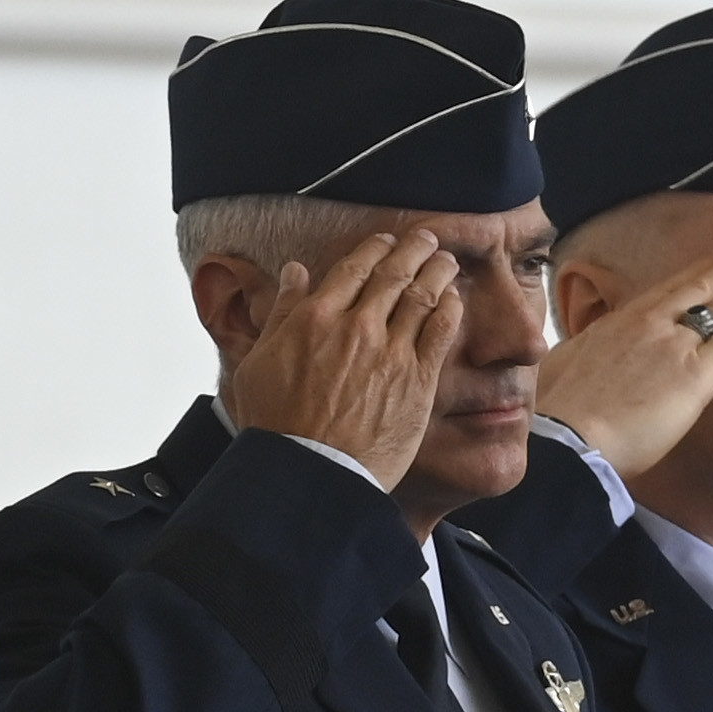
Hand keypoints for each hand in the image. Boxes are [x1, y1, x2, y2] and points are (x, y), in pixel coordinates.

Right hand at [215, 227, 461, 493]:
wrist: (309, 475)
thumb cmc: (276, 427)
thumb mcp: (258, 363)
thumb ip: (282, 314)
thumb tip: (295, 273)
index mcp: (315, 319)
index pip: (353, 268)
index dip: (374, 248)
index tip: (385, 241)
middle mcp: (356, 327)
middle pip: (393, 273)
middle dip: (413, 248)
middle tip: (426, 237)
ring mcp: (390, 353)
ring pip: (423, 295)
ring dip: (437, 271)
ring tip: (446, 260)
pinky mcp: (416, 381)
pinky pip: (440, 331)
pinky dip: (449, 308)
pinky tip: (454, 299)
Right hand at [535, 237, 712, 477]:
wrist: (564, 440)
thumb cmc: (554, 416)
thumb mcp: (561, 367)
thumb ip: (582, 354)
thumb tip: (578, 356)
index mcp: (616, 324)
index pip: (664, 291)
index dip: (693, 272)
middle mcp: (648, 324)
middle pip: (696, 284)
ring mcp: (675, 345)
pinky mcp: (696, 375)